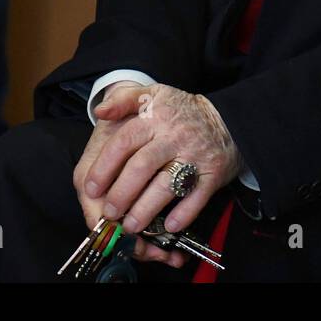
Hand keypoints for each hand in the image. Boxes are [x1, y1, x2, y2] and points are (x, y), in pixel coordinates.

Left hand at [84, 83, 239, 267]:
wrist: (229, 118)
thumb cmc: (182, 112)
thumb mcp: (153, 94)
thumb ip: (123, 100)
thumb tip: (100, 112)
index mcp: (155, 119)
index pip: (124, 142)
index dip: (105, 167)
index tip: (92, 188)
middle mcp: (174, 137)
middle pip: (142, 167)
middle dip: (121, 193)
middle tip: (109, 213)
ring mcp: (195, 155)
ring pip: (166, 186)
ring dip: (146, 209)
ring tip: (131, 226)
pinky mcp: (214, 172)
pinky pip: (197, 196)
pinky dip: (184, 213)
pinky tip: (169, 225)